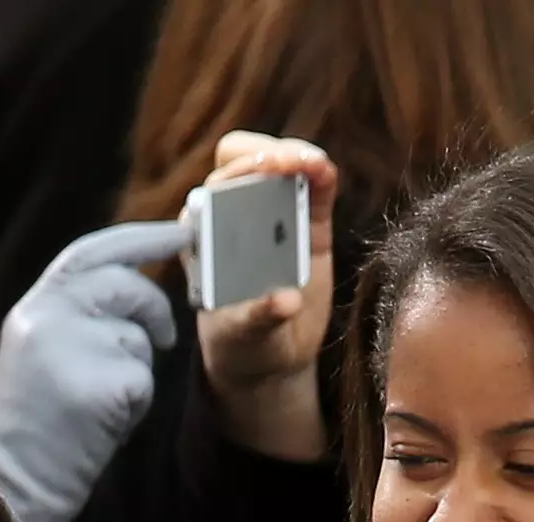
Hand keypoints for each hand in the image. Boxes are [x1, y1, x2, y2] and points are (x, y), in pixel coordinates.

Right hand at [0, 219, 189, 521]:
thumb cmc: (40, 421)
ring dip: (137, 369)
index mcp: (34, 307)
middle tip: (166, 337)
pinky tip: (107, 422)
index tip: (180, 232)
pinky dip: (137, 404)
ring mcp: (72, 352)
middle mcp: (47, 319)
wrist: (17, 481)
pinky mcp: (101, 388)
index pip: (89, 253)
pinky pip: (144, 380)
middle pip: (126, 286)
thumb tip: (139, 276)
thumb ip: (79, 310)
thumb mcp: (43, 350)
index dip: (139, 239)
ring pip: (139, 338)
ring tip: (102, 400)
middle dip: (155, 310)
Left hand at [193, 133, 338, 462]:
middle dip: (264, 154)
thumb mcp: (243, 336)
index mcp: (207, 234)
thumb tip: (286, 302)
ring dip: (297, 157)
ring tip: (314, 167)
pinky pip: (314, 187)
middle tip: (285, 165)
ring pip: (282, 163)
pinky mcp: (309, 220)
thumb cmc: (243, 343)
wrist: (273, 355)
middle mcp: (237, 213)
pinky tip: (326, 172)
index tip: (253, 178)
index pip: (216, 188)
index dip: (234, 177)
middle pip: (244, 159)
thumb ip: (259, 317)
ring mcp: (275, 212)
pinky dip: (321, 174)